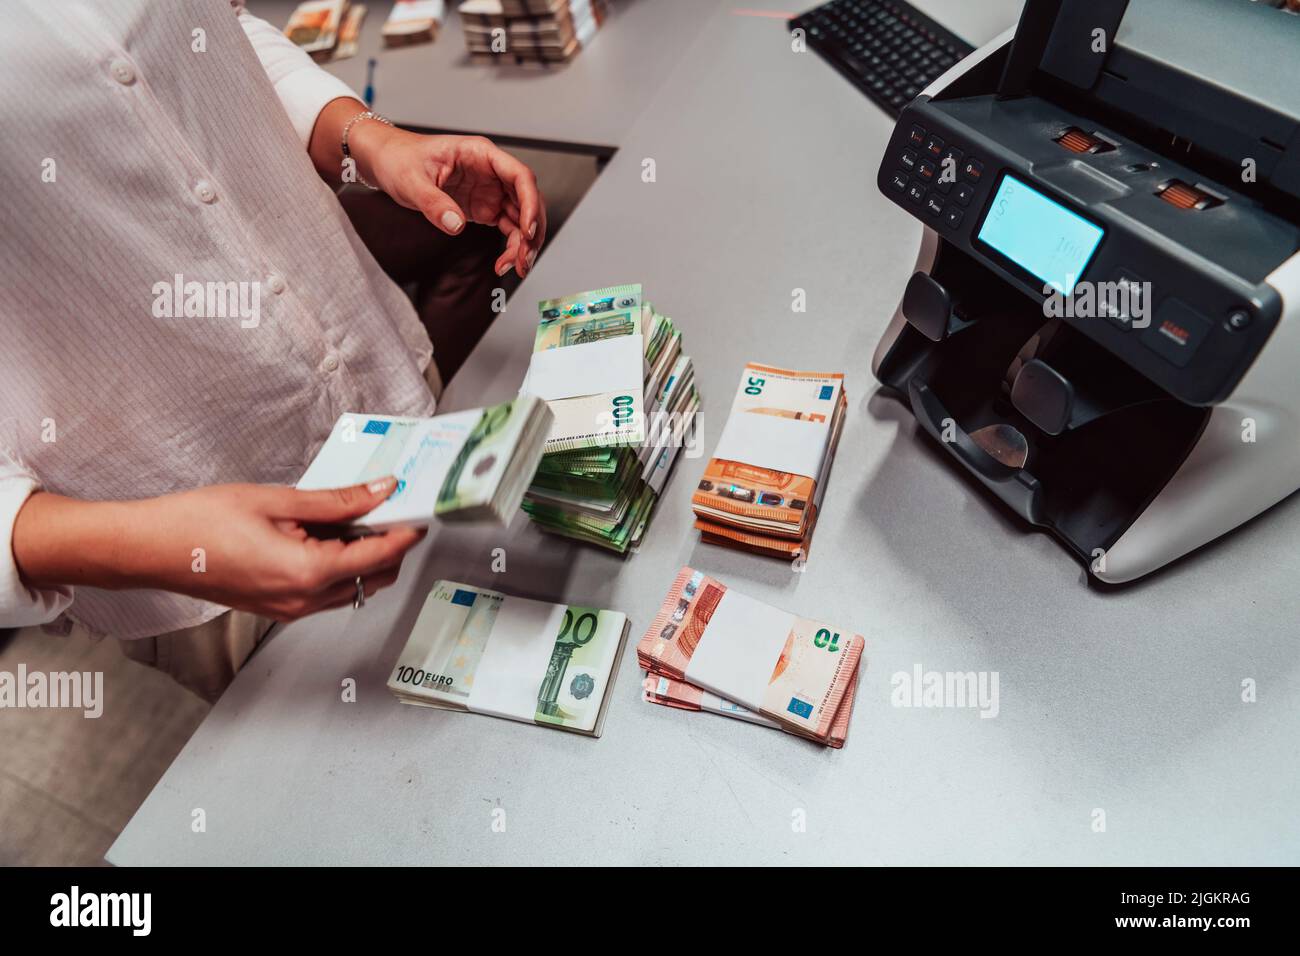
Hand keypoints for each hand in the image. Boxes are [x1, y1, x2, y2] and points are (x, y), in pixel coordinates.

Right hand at [14, 477, 425, 622]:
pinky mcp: (278, 608)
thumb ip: (336, 501)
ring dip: (364, 557)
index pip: (379, 556)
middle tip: (388, 507)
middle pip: (375, 578)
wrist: (150, 549)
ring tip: (353, 516)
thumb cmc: (200, 522)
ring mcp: (290, 610)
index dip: (406, 533)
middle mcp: (303, 601)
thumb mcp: (276, 501)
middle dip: (390, 546)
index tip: (420, 512)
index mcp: (306, 573)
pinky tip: (324, 534)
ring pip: (353, 588)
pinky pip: (326, 591)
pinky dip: (338, 566)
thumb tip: (380, 491)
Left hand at [354, 126, 546, 278]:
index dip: (530, 203)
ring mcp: (490, 191)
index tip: (528, 230)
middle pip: (527, 201)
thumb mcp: (412, 180)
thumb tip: (456, 225)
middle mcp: (492, 173)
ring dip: (524, 244)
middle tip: (524, 259)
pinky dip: (510, 247)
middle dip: (532, 232)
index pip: (520, 176)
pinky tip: (504, 263)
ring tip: (517, 267)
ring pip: (520, 218)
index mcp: (480, 154)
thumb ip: (434, 203)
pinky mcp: (483, 208)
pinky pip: (507, 229)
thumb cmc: (399, 158)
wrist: (386, 162)